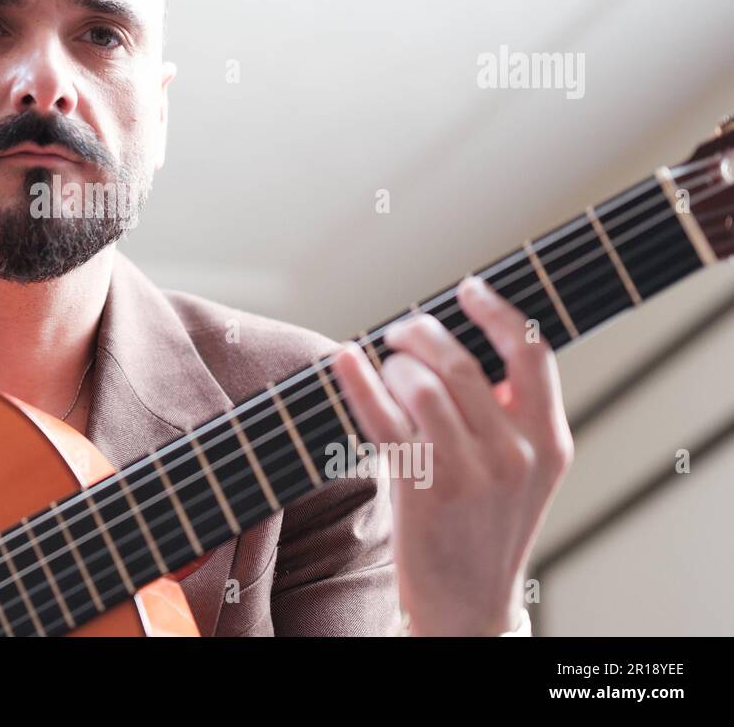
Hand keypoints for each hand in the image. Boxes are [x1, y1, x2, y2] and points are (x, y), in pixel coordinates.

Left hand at [330, 275, 573, 635]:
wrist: (468, 603)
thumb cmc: (486, 524)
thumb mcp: (523, 470)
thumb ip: (509, 412)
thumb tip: (456, 346)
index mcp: (549, 440)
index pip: (533, 353)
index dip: (498, 311)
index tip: (468, 289)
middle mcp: (516, 454)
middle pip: (462, 362)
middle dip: (421, 334)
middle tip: (401, 332)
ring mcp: (472, 474)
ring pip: (422, 385)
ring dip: (393, 367)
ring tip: (385, 372)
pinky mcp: (425, 490)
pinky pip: (384, 419)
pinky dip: (359, 382)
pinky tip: (343, 359)